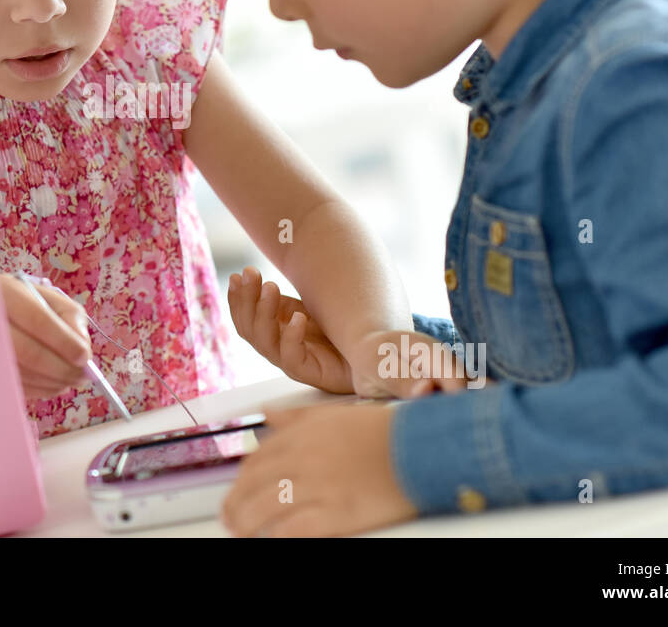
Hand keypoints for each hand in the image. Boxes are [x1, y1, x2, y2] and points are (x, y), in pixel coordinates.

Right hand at [0, 273, 92, 399]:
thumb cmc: (23, 303)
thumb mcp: (49, 297)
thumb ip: (71, 316)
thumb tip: (82, 349)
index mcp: (6, 293)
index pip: (38, 320)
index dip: (65, 342)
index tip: (84, 357)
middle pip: (28, 353)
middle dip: (62, 369)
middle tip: (82, 376)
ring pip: (22, 375)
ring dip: (53, 382)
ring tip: (71, 379)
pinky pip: (14, 387)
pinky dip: (40, 389)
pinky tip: (52, 381)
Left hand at [220, 403, 417, 536]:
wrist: (419, 447)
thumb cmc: (383, 432)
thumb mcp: (333, 413)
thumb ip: (296, 416)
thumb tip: (267, 413)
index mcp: (300, 435)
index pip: (256, 460)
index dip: (240, 480)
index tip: (236, 491)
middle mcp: (302, 459)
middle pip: (253, 486)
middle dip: (235, 505)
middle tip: (230, 518)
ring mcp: (317, 486)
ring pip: (265, 509)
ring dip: (247, 524)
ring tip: (242, 533)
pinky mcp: (336, 513)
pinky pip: (294, 529)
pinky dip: (278, 536)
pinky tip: (272, 539)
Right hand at [228, 266, 354, 392]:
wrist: (367, 357)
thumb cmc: (337, 332)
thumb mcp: (306, 309)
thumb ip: (284, 302)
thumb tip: (259, 281)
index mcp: (274, 333)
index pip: (245, 319)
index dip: (237, 299)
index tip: (237, 276)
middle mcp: (278, 349)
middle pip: (249, 329)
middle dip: (246, 299)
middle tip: (250, 274)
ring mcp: (291, 362)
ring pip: (264, 342)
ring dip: (264, 311)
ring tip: (270, 287)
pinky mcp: (309, 373)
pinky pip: (292, 357)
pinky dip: (292, 335)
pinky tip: (299, 317)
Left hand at [228, 267, 473, 397]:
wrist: (372, 333)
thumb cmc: (388, 350)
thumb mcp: (396, 362)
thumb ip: (407, 376)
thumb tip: (428, 393)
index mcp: (323, 371)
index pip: (295, 362)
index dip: (291, 342)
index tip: (297, 317)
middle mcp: (300, 360)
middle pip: (267, 343)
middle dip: (262, 313)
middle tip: (269, 286)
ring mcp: (284, 343)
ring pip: (253, 328)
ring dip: (248, 300)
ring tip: (251, 275)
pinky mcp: (275, 326)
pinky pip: (248, 317)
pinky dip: (241, 297)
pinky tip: (240, 278)